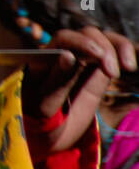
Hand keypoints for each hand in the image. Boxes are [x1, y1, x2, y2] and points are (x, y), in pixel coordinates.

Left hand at [23, 26, 137, 151]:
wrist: (50, 133)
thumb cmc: (39, 119)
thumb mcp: (44, 105)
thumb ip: (57, 82)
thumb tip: (69, 56)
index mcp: (43, 59)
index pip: (63, 39)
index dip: (80, 43)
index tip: (96, 55)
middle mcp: (62, 53)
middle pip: (85, 36)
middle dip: (102, 48)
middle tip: (112, 72)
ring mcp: (81, 59)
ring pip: (101, 39)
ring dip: (117, 47)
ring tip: (127, 67)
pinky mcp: (98, 69)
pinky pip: (112, 52)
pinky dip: (123, 52)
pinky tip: (129, 65)